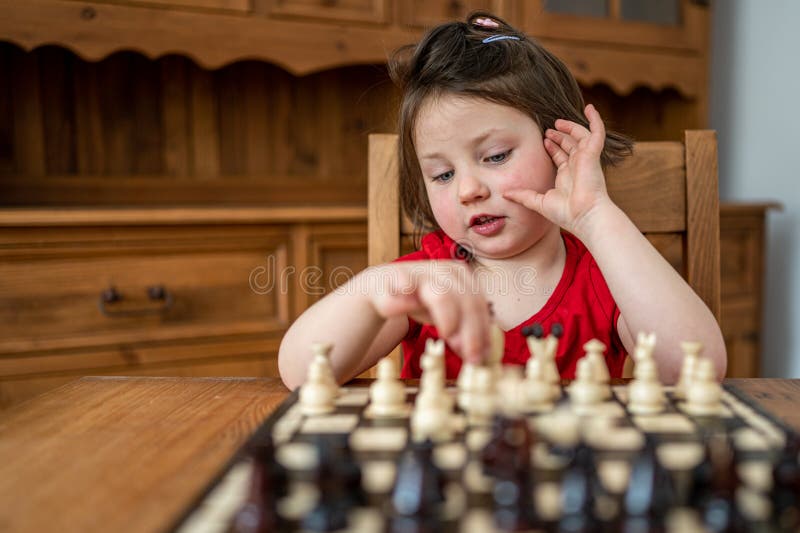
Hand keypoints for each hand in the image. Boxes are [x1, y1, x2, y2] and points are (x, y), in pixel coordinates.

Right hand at [365, 261, 490, 363]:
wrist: (382, 286)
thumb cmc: (419, 300)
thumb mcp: (448, 312)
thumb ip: (465, 328)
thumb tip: (482, 355)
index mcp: (459, 275)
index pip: (478, 303)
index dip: (483, 330)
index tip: (482, 355)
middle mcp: (441, 271)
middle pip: (464, 301)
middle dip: (470, 331)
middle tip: (470, 357)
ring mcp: (417, 275)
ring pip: (440, 296)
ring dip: (449, 319)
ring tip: (449, 338)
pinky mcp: (392, 281)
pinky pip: (399, 291)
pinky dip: (401, 301)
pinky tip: (402, 308)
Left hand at [503, 104, 611, 236]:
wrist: (584, 215)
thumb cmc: (566, 213)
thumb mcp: (538, 202)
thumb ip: (523, 196)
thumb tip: (505, 194)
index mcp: (567, 176)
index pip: (560, 156)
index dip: (553, 147)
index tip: (544, 139)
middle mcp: (577, 166)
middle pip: (569, 145)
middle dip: (559, 136)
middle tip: (548, 129)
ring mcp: (586, 159)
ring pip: (580, 136)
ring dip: (570, 127)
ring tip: (558, 121)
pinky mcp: (593, 153)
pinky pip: (597, 132)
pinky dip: (595, 120)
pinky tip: (589, 108)